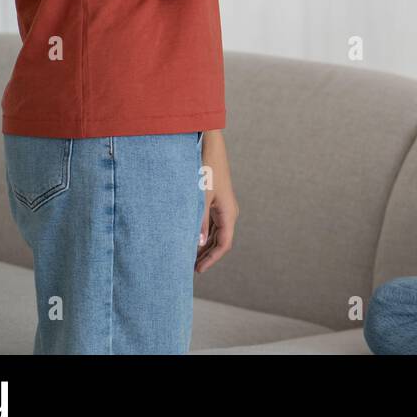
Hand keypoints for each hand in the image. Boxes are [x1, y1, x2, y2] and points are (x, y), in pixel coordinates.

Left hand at [197, 131, 238, 273]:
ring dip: (204, 244)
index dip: (211, 259)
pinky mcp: (216, 200)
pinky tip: (190, 236)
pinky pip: (212, 222)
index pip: (223, 244)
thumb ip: (200, 221)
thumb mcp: (201, 197)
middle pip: (220, 240)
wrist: (209, 145)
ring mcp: (223, 205)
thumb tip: (199, 244)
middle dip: (206, 255)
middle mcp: (228, 211)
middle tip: (189, 267)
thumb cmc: (206, 169)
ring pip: (216, 232)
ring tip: (188, 255)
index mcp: (228, 213)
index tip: (197, 271)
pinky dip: (203, 233)